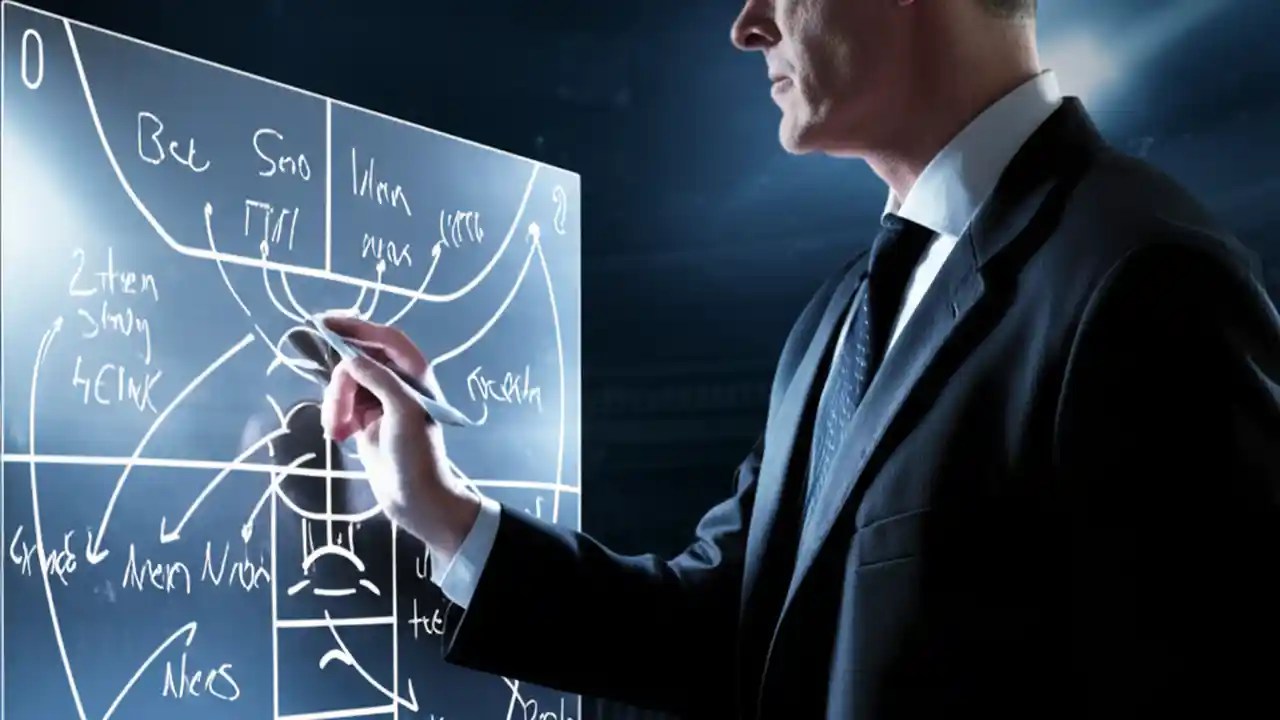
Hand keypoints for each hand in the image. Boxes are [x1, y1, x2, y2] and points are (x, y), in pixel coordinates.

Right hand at [318, 314, 478, 555]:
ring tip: (336, 432)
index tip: (324, 322)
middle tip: (337, 415)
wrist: (416, 500)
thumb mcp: (402, 412)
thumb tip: (351, 359)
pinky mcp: (366, 421)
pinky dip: (334, 416)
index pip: (384, 338)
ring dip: (335, 405)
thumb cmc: (417, 456)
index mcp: (415, 375)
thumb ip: (379, 380)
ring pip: (345, 384)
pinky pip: (341, 404)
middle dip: (341, 384)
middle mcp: (399, 383)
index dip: (357, 327)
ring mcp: (381, 402)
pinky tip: (338, 435)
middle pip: (357, 362)